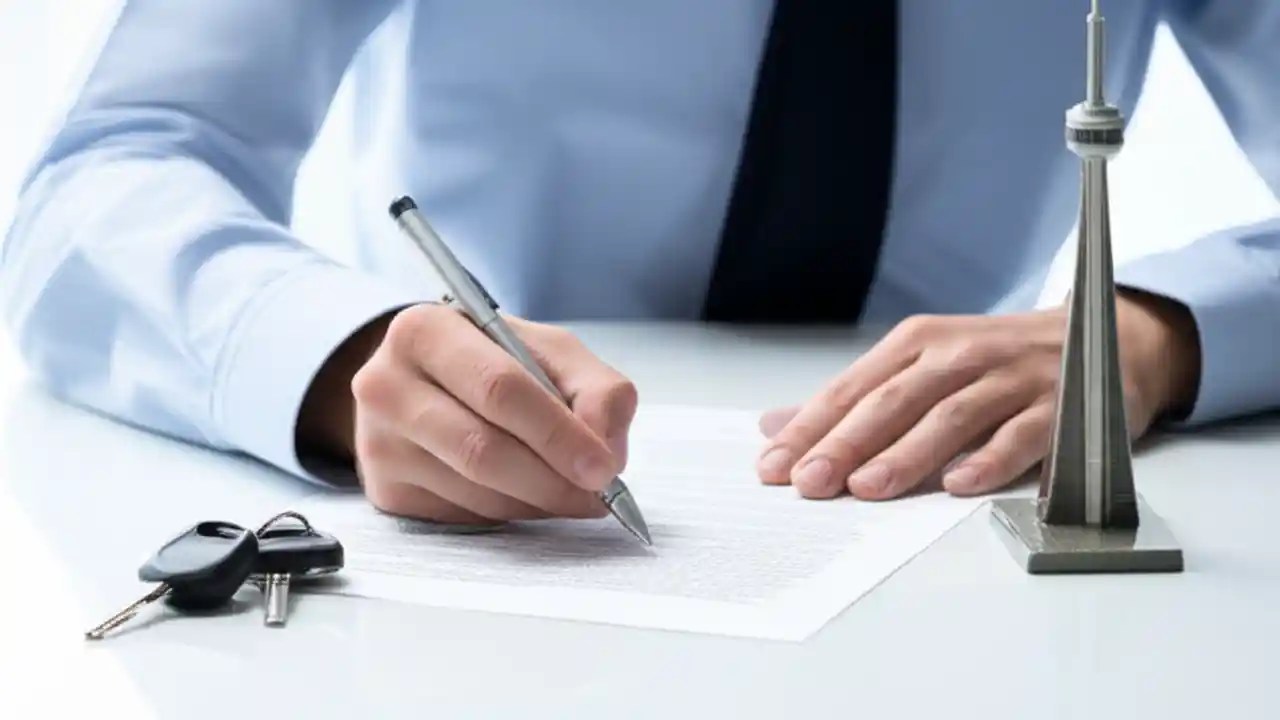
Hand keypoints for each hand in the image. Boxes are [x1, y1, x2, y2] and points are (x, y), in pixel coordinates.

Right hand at [301, 304, 636, 523]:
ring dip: (538, 501)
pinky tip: (528, 494)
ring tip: (571, 491)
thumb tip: (606, 451)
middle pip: (483, 449)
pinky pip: (463, 516)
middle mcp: (386, 385)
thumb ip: (596, 389)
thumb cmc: (493, 362)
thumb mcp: (548, 352)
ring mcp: (378, 443)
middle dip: (553, 480)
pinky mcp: (384, 491)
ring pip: (476, 492)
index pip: (499, 389)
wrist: (424, 383)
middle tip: (598, 494)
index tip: (603, 467)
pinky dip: (511, 513)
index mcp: (425, 331)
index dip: (558, 433)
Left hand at [755, 291, 1199, 499]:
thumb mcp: (922, 365)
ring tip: (868, 487)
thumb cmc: (996, 361)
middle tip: (810, 482)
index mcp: (919, 343)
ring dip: (908, 453)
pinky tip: (960, 484)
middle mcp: (961, 354)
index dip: (812, 427)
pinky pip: (1024, 433)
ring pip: (952, 416)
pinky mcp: (1061, 404)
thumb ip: (854, 399)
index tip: (774, 466)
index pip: (854, 389)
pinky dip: (991, 458)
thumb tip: (775, 426)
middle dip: (847, 442)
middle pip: (895, 400)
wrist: (1106, 335)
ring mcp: (1013, 377)